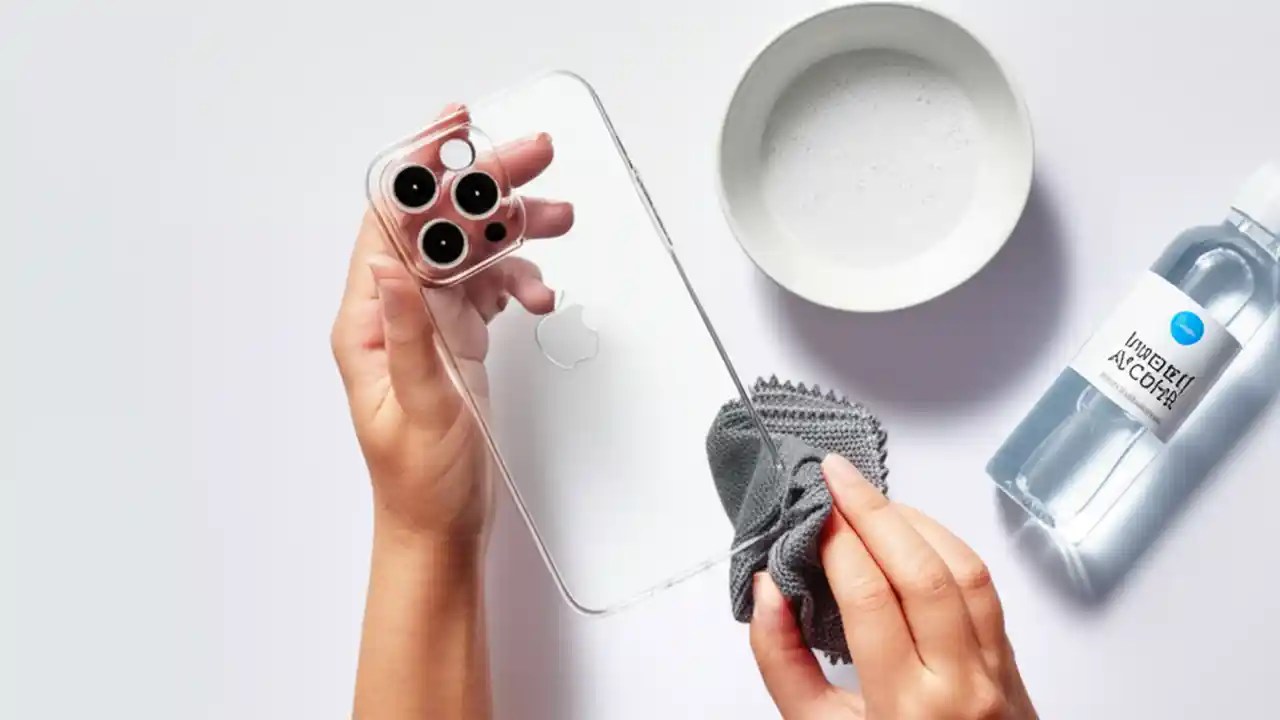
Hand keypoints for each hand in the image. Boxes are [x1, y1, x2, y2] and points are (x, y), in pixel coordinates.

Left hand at [331, 104, 572, 542]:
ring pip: (472, 251)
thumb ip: (406, 332)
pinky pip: (490, 287)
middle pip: (440, 224)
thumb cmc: (419, 481)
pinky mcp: (458, 339)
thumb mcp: (417, 406)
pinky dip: (519, 281)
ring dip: (515, 232)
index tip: (453, 130)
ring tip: (558, 218)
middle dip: (486, 187)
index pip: (391, 221)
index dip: (420, 169)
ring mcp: (429, 323)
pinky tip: (540, 294)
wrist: (441, 527)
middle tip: (534, 157)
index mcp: (369, 319)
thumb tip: (388, 264)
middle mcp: (395, 311)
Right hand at [750, 454, 1036, 718]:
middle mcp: (961, 686)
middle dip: (874, 511)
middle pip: (922, 571)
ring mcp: (996, 672)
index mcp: (905, 708)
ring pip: (964, 570)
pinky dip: (946, 546)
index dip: (836, 543)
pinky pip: (984, 587)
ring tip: (871, 500)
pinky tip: (914, 533)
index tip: (810, 514)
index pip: (870, 597)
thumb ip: (784, 663)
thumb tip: (767, 589)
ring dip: (915, 522)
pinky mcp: (1013, 663)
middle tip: (835, 477)